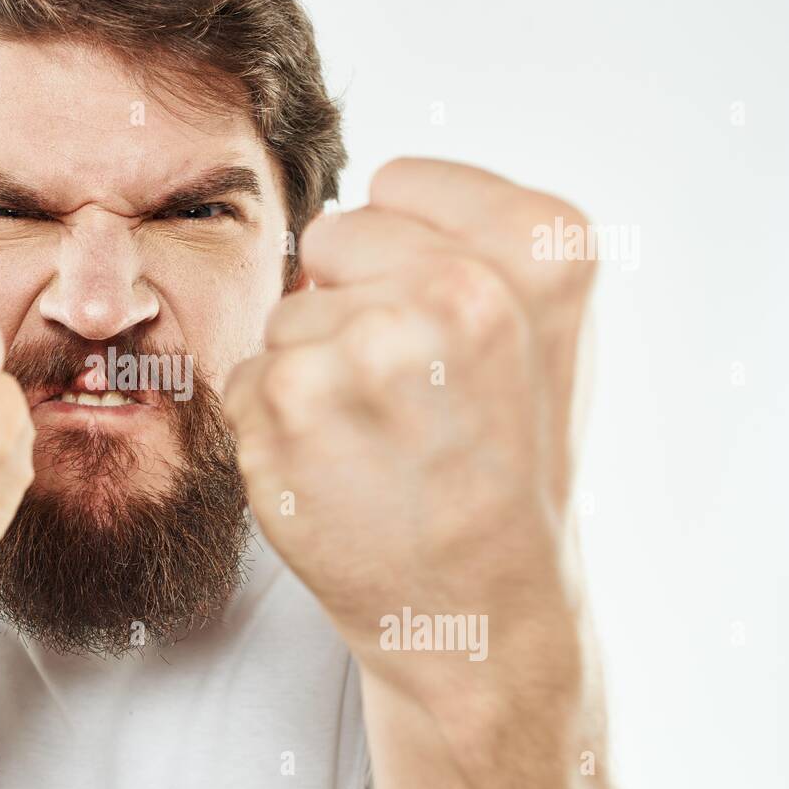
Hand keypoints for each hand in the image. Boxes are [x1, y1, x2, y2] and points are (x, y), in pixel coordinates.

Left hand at [224, 158, 595, 704]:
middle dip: (347, 304)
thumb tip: (357, 201)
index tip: (438, 322)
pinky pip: (245, 374)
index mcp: (541, 251)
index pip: (398, 181)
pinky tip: (331, 470)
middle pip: (331, 238)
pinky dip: (270, 422)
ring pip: (284, 314)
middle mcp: (461, 286)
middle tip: (405, 392)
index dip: (398, 253)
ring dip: (309, 371)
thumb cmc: (503, 465)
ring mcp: (369, 344)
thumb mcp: (542, 332)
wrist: (477, 607)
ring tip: (375, 439)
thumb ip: (468, 242)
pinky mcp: (288, 399)